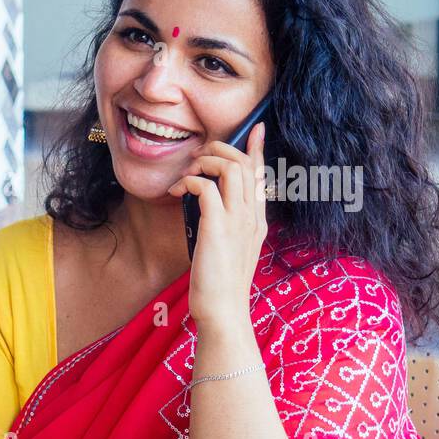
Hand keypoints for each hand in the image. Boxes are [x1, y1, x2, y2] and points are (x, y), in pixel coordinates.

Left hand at [168, 122, 267, 334]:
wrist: (223, 310)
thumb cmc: (219, 283)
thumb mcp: (228, 247)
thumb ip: (225, 223)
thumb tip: (208, 204)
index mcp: (257, 219)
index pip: (261, 175)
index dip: (257, 148)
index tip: (256, 128)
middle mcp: (252, 215)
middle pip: (244, 163)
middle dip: (218, 150)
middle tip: (195, 159)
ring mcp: (239, 220)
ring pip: (231, 167)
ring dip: (205, 162)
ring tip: (186, 174)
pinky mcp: (218, 227)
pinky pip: (206, 187)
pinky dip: (189, 181)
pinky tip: (177, 192)